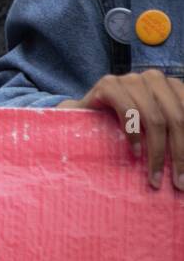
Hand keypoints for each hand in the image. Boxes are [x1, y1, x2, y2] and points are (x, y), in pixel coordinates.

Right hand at [59, 71, 183, 190]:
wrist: (85, 115)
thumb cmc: (126, 125)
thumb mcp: (158, 128)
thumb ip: (175, 132)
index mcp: (171, 86)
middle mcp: (154, 78)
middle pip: (176, 118)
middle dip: (179, 154)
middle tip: (178, 182)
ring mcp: (130, 79)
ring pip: (154, 118)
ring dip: (157, 152)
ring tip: (154, 177)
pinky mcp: (108, 84)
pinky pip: (128, 112)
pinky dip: (134, 135)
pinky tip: (135, 153)